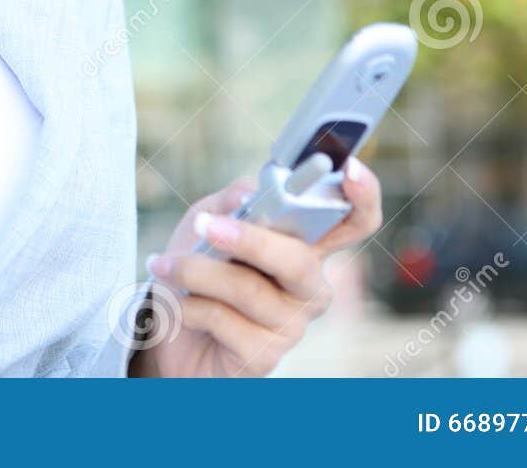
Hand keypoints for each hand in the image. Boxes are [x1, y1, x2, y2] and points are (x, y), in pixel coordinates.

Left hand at [127, 158, 382, 376]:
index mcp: (305, 246)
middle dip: (249, 241)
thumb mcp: (208, 219)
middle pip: (300, 262)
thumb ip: (232, 200)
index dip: (362, 197)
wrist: (167, 328)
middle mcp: (308, 287)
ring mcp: (290, 325)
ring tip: (163, 264)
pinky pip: (224, 321)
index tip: (350, 169)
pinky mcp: (263, 356)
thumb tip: (247, 196)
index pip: (353, 222)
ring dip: (196, 272)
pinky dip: (190, 307)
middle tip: (205, 226)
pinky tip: (180, 307)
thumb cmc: (199, 267)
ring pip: (249, 290)